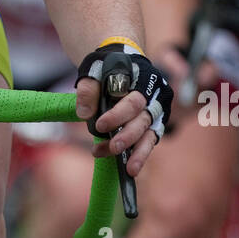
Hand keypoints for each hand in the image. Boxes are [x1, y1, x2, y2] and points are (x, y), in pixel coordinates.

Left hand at [76, 44, 173, 177]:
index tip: (99, 126)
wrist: (120, 66)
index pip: (132, 102)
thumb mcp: (94, 72)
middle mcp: (153, 98)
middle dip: (128, 136)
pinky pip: (148, 142)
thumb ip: (88, 90)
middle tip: (114, 148)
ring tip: (129, 170)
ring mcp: (154, 113)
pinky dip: (138, 155)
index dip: (117, 116)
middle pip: (142, 121)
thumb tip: (84, 114)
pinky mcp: (152, 126)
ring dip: (139, 153)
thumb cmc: (107, 70)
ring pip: (150, 135)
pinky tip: (128, 167)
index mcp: (141, 82)